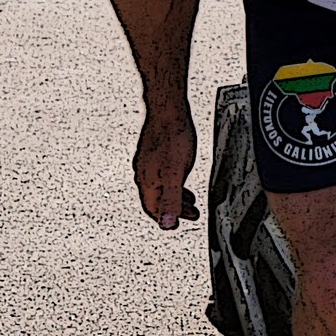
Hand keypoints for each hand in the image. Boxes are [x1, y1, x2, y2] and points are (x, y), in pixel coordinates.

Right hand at [134, 106, 198, 229]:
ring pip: (160, 187)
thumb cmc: (172, 138)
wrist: (168, 110)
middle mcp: (143, 173)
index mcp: (147, 182)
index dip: (166, 219)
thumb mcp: (175, 174)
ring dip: (175, 196)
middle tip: (191, 213)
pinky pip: (162, 174)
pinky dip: (173, 182)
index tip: (178, 224)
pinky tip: (181, 176)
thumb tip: (166, 224)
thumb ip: (171, 200)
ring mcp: (148, 162)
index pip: (153, 210)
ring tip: (190, 199)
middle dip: (174, 209)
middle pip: (157, 199)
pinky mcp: (155, 152)